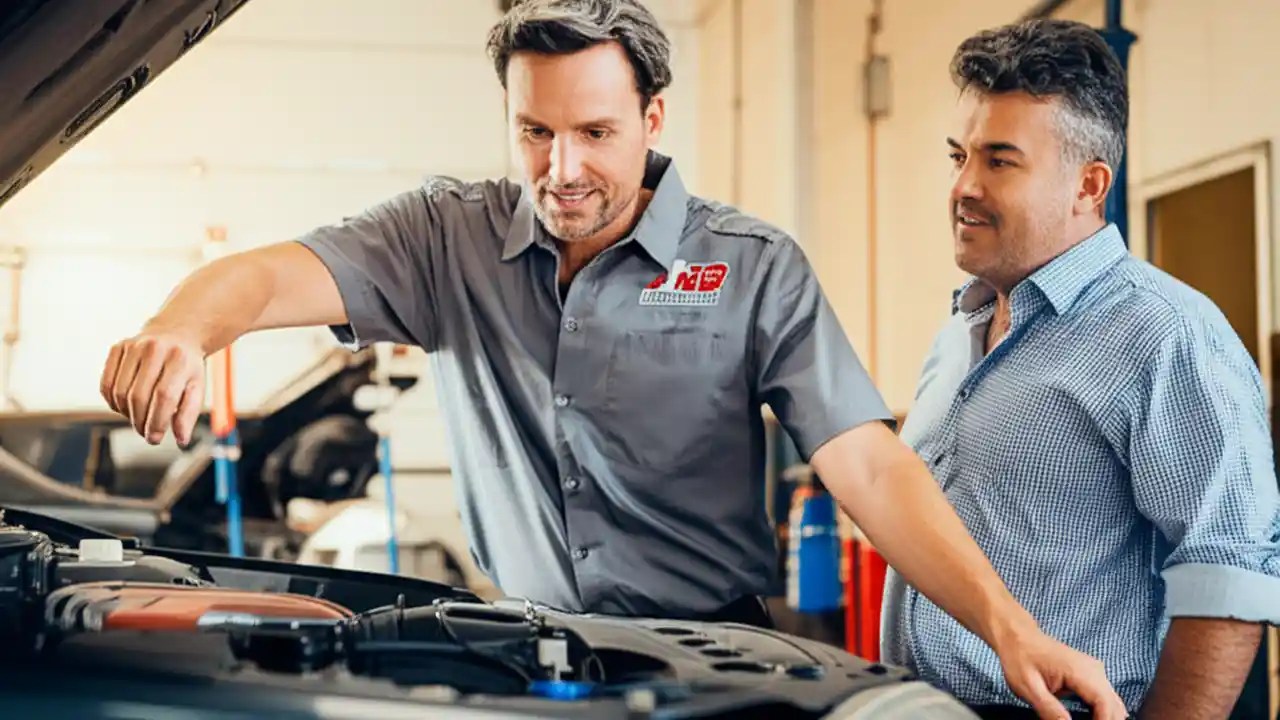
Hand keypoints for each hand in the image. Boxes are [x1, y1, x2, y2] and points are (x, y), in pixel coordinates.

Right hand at [100, 325, 205, 446]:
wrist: (176, 333)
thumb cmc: (187, 367)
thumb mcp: (197, 387)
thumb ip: (189, 414)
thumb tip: (181, 440)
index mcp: (180, 359)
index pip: (164, 397)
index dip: (156, 421)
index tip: (154, 439)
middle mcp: (155, 349)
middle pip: (139, 396)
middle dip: (140, 421)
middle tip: (145, 433)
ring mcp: (134, 346)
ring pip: (120, 392)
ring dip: (126, 414)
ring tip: (138, 419)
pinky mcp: (118, 348)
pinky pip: (107, 383)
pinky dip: (112, 402)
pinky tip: (124, 407)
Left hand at [995, 626, 1128, 719]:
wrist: (1018, 637)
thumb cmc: (1020, 658)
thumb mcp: (1028, 688)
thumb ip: (1050, 711)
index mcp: (1080, 672)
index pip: (1105, 705)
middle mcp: (1094, 670)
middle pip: (1114, 707)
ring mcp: (1095, 671)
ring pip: (1113, 704)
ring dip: (1105, 719)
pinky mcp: (1091, 675)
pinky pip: (1106, 699)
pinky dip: (1102, 713)